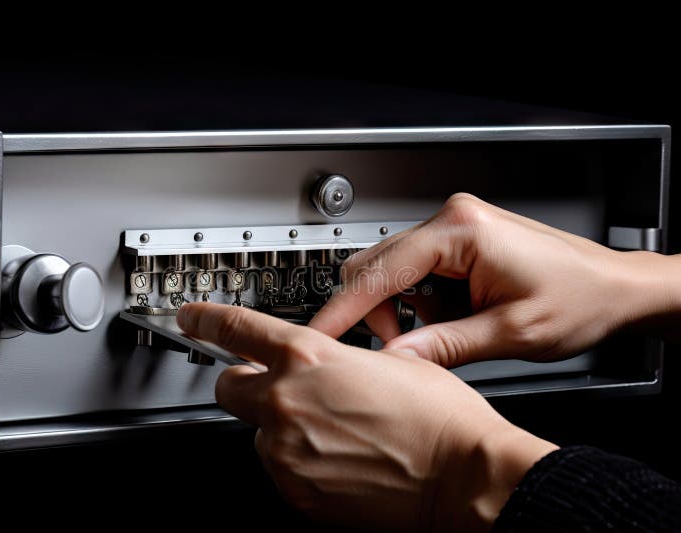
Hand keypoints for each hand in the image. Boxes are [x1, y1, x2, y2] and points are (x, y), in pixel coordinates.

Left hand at [177, 302, 556, 530]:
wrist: (464, 476)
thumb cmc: (439, 417)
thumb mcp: (390, 359)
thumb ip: (336, 358)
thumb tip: (321, 364)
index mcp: (309, 360)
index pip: (237, 329)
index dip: (206, 319)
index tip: (192, 317)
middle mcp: (287, 404)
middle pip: (229, 386)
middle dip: (247, 383)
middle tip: (282, 388)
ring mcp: (288, 453)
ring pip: (258, 432)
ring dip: (281, 427)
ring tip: (334, 431)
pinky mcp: (297, 493)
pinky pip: (281, 469)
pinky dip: (299, 461)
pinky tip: (340, 458)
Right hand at [310, 193, 679, 366]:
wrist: (616, 289)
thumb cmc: (581, 298)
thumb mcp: (511, 333)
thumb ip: (444, 346)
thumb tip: (393, 359)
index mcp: (461, 231)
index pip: (379, 271)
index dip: (343, 310)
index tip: (320, 336)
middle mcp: (451, 221)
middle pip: (375, 266)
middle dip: (375, 313)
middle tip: (396, 350)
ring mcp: (454, 230)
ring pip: (392, 272)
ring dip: (402, 311)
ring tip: (439, 337)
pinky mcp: (458, 244)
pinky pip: (415, 275)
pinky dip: (420, 305)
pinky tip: (450, 322)